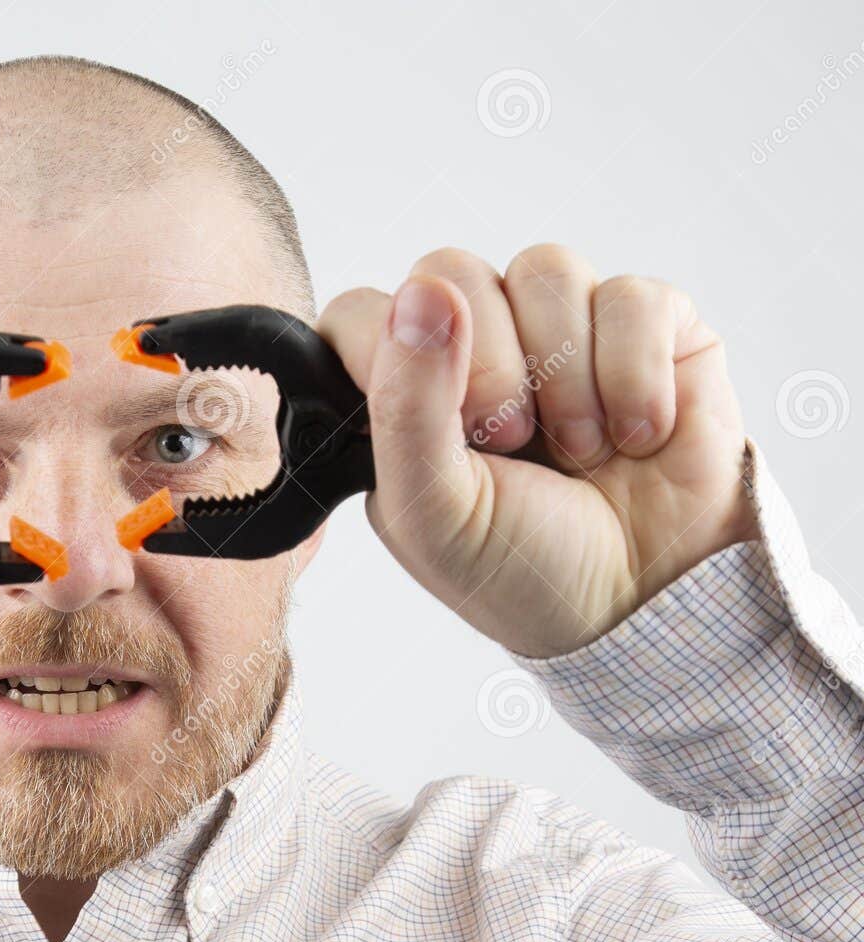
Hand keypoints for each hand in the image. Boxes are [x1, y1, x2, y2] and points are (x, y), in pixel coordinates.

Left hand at [318, 246, 757, 657]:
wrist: (648, 603)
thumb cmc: (527, 570)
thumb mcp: (437, 513)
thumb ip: (405, 407)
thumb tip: (421, 294)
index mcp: (403, 392)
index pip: (361, 313)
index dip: (394, 353)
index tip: (440, 428)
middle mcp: (475, 346)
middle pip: (450, 269)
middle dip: (485, 365)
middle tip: (511, 442)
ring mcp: (560, 328)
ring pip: (544, 268)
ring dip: (566, 375)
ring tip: (581, 451)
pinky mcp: (648, 325)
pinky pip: (631, 295)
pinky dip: (635, 376)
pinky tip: (638, 436)